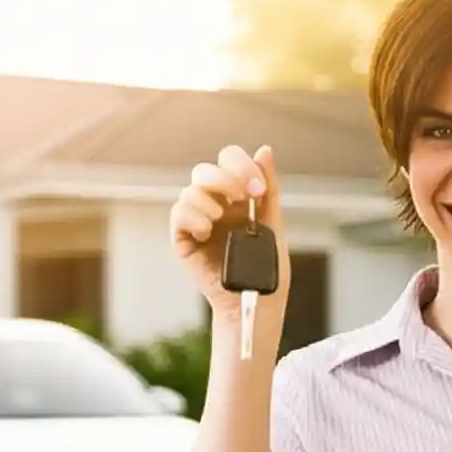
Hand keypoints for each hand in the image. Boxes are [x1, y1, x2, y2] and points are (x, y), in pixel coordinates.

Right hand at [169, 144, 291, 324]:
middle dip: (224, 177)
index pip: (228, 160)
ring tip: (221, 219)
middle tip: (241, 196)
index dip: (241, 165)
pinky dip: (193, 217)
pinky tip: (207, 229)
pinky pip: (178, 214)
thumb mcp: (273, 222)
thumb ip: (269, 188)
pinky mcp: (183, 239)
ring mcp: (197, 220)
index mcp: (236, 195)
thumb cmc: (265, 266)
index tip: (257, 188)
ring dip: (209, 199)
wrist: (255, 301)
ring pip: (191, 190)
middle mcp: (214, 204)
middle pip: (205, 169)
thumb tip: (265, 150)